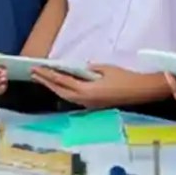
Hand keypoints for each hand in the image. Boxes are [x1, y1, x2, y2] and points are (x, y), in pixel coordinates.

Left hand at [30, 63, 153, 108]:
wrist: (140, 92)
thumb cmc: (125, 79)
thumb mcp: (105, 69)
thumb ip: (89, 69)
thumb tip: (79, 69)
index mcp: (86, 91)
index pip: (62, 82)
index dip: (48, 75)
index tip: (37, 69)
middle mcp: (85, 100)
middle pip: (60, 91)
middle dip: (46, 82)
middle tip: (34, 74)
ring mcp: (89, 104)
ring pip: (66, 96)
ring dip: (54, 87)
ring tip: (43, 79)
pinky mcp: (94, 105)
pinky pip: (74, 98)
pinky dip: (64, 91)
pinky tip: (60, 86)